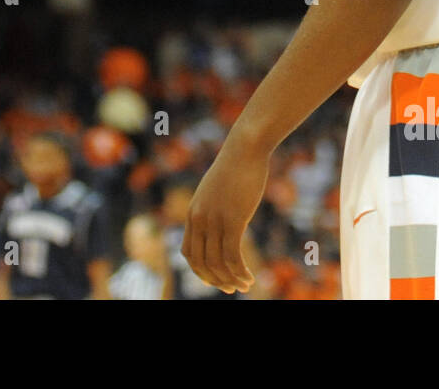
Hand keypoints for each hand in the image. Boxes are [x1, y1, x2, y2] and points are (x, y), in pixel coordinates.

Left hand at [182, 132, 268, 293]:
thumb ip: (215, 208)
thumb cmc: (235, 167)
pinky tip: (250, 277)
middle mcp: (199, 219)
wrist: (245, 149)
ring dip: (231, 280)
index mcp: (193, 213)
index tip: (217, 279)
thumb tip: (223, 222)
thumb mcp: (217, 191)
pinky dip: (240, 272)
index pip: (188, 253)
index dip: (201, 271)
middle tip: (232, 289)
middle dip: (216, 281)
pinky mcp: (233, 220)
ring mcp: (215, 220)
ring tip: (245, 285)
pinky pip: (233, 256)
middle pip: (201, 263)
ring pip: (218, 263)